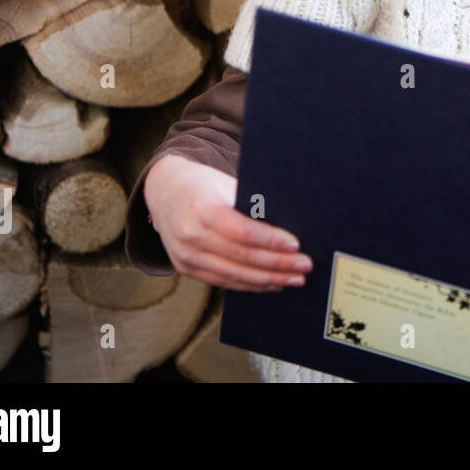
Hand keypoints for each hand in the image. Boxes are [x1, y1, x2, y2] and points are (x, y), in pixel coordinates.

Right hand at [143, 154, 312, 291]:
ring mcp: (186, 255)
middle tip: (304, 265)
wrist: (165, 193)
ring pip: (234, 274)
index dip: (271, 241)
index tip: (296, 245)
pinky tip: (271, 283)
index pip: (242, 231)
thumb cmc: (204, 185)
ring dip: (269, 279)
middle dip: (277, 264)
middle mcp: (190, 235)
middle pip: (242, 257)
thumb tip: (289, 225)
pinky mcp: (186, 268)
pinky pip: (223, 281)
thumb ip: (251, 205)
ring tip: (294, 278)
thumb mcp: (225, 184)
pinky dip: (250, 285)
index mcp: (202, 208)